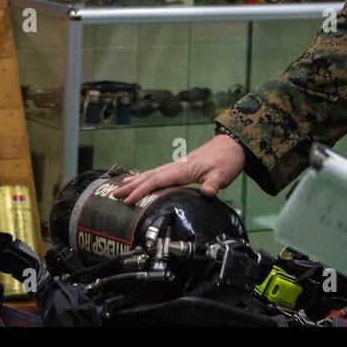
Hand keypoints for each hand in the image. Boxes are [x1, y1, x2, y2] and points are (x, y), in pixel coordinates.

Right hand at [111, 135, 245, 204]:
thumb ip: (214, 184)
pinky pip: (158, 174)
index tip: (128, 200)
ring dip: (135, 181)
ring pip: (151, 174)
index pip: (157, 180)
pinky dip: (146, 178)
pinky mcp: (180, 168)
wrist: (232, 146)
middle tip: (114, 195)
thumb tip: (208, 193)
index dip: (142, 190)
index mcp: (182, 169)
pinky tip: (141, 181)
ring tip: (119, 188)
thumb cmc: (226, 160)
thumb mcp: (222, 174)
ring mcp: (177, 166)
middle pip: (149, 176)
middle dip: (132, 186)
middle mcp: (176, 166)